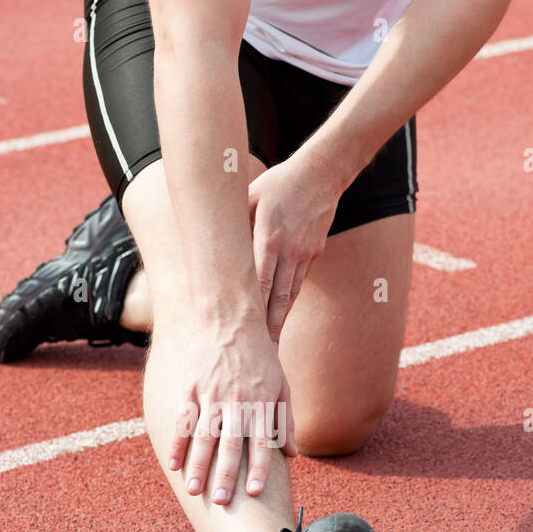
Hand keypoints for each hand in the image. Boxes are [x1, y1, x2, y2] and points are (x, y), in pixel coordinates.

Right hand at [167, 312, 297, 504]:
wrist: (222, 315)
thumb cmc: (255, 352)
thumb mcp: (279, 382)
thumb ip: (284, 419)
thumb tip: (292, 453)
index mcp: (260, 401)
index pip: (261, 442)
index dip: (259, 468)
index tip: (256, 493)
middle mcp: (235, 400)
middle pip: (230, 444)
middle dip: (226, 475)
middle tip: (222, 502)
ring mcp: (210, 394)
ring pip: (204, 437)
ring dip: (199, 466)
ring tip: (194, 491)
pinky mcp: (188, 388)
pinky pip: (182, 421)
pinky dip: (177, 443)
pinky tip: (172, 464)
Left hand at [248, 153, 339, 341]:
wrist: (321, 175)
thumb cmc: (279, 184)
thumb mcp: (251, 196)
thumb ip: (235, 220)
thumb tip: (211, 239)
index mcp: (269, 236)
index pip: (259, 281)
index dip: (252, 310)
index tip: (245, 331)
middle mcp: (288, 251)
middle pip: (277, 297)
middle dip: (269, 329)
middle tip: (261, 355)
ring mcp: (303, 256)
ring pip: (290, 296)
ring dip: (279, 323)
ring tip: (271, 348)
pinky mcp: (313, 256)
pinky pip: (298, 285)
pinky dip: (288, 305)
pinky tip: (280, 323)